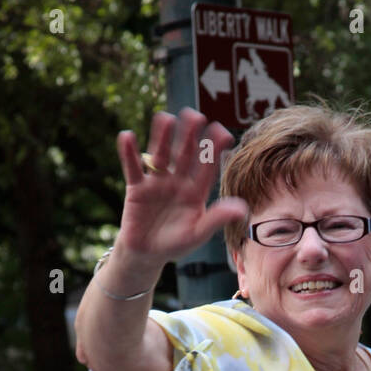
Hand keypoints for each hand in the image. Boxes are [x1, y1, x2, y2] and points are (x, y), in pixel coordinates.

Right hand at [114, 108, 246, 268]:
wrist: (146, 255)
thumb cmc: (175, 245)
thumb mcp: (198, 234)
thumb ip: (217, 219)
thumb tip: (243, 208)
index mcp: (196, 192)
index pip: (207, 167)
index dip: (214, 150)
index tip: (222, 131)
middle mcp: (178, 182)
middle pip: (185, 154)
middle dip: (189, 136)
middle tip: (195, 115)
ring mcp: (157, 182)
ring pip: (161, 155)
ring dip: (163, 138)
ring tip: (166, 118)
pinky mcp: (137, 188)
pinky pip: (132, 168)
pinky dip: (128, 153)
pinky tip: (127, 136)